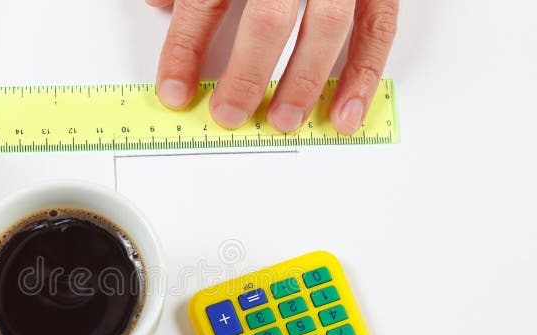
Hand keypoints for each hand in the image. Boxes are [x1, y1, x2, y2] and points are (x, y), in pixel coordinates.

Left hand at [147, 0, 397, 133]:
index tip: (174, 93)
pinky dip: (363, 74)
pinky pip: (378, 27)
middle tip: (229, 114)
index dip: (185, 49)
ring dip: (304, 81)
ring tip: (283, 121)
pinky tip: (344, 113)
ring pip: (327, 26)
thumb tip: (159, 1)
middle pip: (268, 18)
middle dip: (247, 75)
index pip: (206, 0)